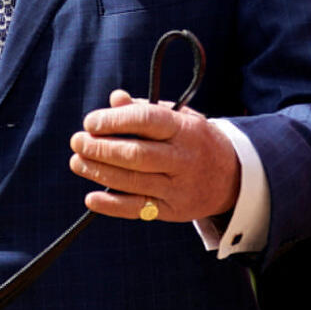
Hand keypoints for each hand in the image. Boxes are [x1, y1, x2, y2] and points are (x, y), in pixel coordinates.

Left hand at [68, 90, 239, 222]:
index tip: (90, 122)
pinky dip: (112, 205)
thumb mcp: (180, 119)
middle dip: (101, 148)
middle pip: (136, 155)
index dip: (115, 120)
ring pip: (133, 182)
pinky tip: (92, 198)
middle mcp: (184, 159)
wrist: (232, 178)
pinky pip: (139, 209)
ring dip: (99, 172)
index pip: (146, 121)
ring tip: (78, 162)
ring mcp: (179, 187)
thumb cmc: (194, 141)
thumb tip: (115, 99)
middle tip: (77, 142)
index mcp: (185, 129)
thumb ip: (146, 110)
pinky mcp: (174, 210)